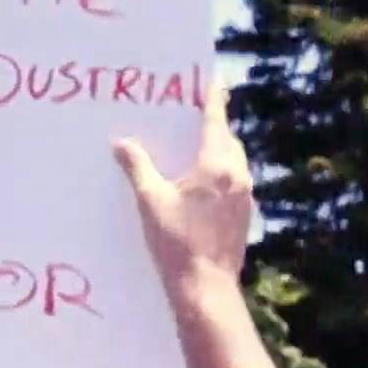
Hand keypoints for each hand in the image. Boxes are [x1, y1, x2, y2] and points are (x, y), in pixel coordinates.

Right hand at [113, 85, 254, 288]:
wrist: (207, 286)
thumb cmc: (177, 243)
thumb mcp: (150, 200)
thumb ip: (137, 167)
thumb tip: (122, 143)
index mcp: (217, 167)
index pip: (217, 122)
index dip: (213, 100)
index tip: (213, 81)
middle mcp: (238, 178)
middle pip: (228, 140)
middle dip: (213, 125)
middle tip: (193, 114)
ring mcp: (245, 197)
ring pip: (235, 161)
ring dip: (218, 149)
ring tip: (194, 146)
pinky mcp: (245, 215)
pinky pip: (235, 181)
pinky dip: (221, 171)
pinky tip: (200, 181)